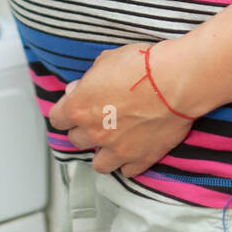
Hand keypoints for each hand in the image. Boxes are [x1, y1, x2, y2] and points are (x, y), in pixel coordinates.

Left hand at [47, 41, 196, 176]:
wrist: (174, 81)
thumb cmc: (141, 65)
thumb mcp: (106, 60)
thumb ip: (88, 80)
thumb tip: (79, 89)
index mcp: (80, 107)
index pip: (57, 118)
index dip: (65, 111)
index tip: (73, 106)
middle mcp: (94, 132)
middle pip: (76, 140)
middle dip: (84, 129)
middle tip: (98, 118)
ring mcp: (117, 150)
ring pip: (99, 164)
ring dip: (103, 153)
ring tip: (114, 140)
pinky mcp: (141, 158)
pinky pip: (127, 171)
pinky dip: (129, 162)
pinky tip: (134, 149)